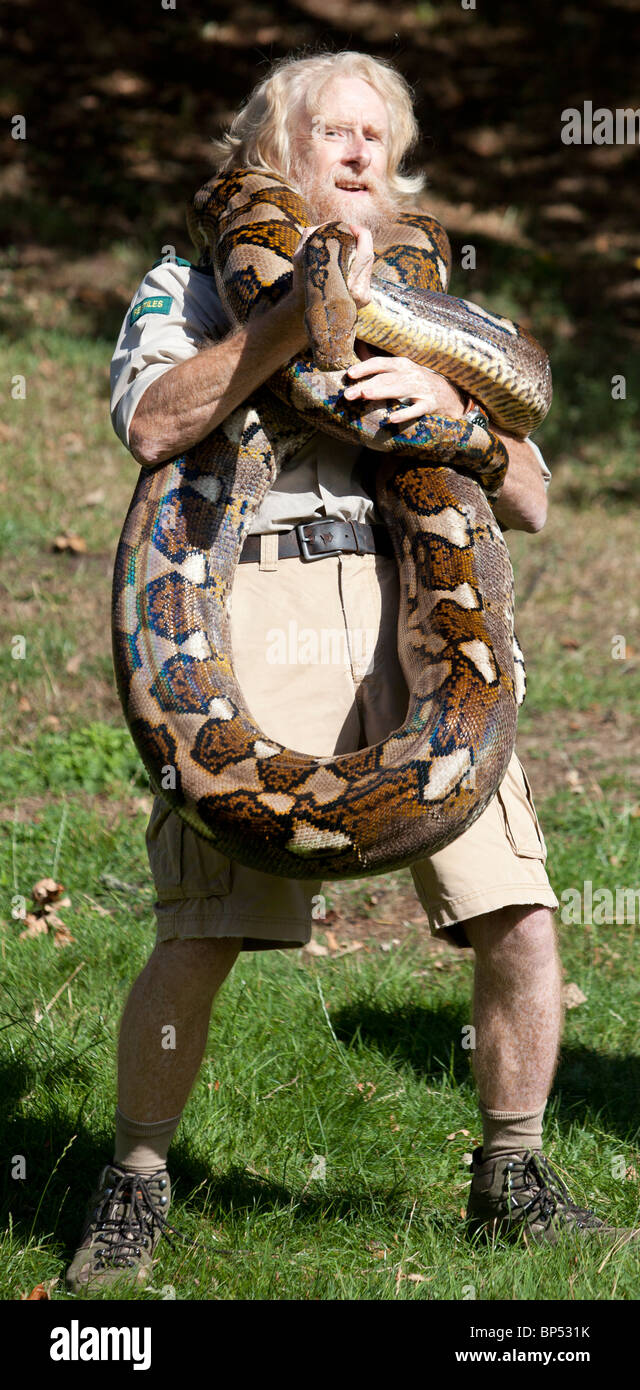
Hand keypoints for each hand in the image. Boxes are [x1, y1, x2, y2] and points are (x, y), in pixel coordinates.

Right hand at [291, 223, 374, 316]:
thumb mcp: (299, 260)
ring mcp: (365, 296)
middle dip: (359, 238)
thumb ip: (308, 238)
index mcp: (347, 282)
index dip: (358, 231)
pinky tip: (346, 265)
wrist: (309, 315)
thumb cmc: (303, 286)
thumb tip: (321, 226)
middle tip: (348, 232)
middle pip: (369, 253)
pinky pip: (366, 273)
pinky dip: (357, 264)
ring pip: (369, 262)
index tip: (348, 227)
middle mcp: (359, 291)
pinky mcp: (367, 298)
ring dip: (359, 251)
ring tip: (345, 246)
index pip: (365, 246)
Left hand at [343, 350, 465, 422]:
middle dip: (366, 385)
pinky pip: (416, 410)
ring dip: (381, 392)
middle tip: (348, 395)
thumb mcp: (400, 370)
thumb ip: (380, 363)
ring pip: (398, 390)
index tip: (349, 374)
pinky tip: (391, 419)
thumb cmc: (416, 381)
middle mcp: (410, 374)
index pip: (380, 363)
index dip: (364, 368)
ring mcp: (420, 389)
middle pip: (385, 378)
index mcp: (400, 364)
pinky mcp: (429, 405)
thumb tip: (358, 347)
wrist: (450, 393)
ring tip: (365, 395)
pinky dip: (404, 414)